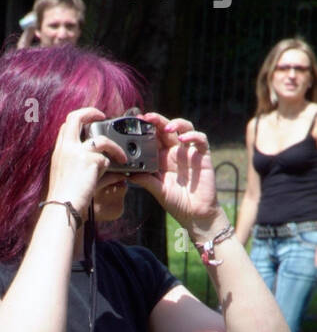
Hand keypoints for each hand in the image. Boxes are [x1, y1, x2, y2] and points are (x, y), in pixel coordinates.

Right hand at [44, 108, 127, 220]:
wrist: (64, 207)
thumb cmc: (64, 197)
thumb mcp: (64, 175)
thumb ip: (74, 162)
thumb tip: (96, 159)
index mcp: (59, 151)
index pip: (67, 125)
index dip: (79, 119)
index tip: (89, 121)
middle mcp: (67, 148)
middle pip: (76, 117)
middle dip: (91, 113)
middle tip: (103, 116)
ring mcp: (78, 152)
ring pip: (102, 140)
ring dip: (115, 148)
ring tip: (123, 158)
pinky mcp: (91, 161)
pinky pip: (108, 159)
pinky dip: (114, 166)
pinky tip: (118, 176)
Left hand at [127, 112, 221, 234]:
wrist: (195, 214)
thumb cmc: (176, 203)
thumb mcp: (157, 190)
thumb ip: (145, 180)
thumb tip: (127, 173)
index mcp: (162, 158)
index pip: (154, 138)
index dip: (146, 129)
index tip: (135, 124)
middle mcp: (175, 152)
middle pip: (167, 129)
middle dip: (157, 121)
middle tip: (147, 118)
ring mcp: (189, 152)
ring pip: (184, 128)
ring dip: (176, 123)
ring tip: (167, 128)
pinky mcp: (203, 155)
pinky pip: (200, 139)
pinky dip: (192, 136)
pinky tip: (182, 139)